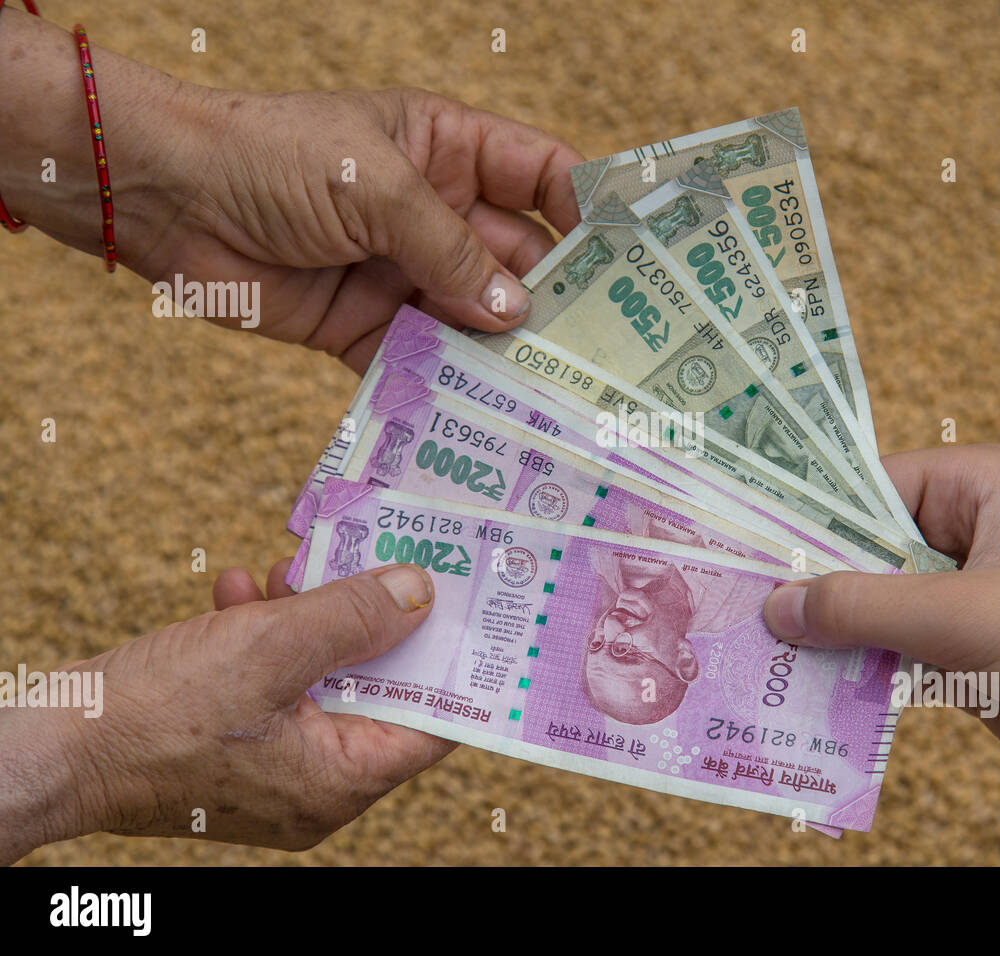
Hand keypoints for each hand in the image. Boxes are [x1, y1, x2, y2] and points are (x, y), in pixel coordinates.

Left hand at [0, 10, 582, 371]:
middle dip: (556, 302)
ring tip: (557, 394)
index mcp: (447, 150)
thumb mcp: (372, 183)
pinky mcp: (365, 326)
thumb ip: (449, 247)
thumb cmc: (269, 156)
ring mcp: (403, 271)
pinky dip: (448, 386)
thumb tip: (515, 313)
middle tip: (603, 354)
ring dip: (507, 353)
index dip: (588, 212)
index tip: (631, 264)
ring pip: (476, 317)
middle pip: (517, 259)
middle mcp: (435, 212)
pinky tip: (484, 414)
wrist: (163, 199)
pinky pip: (422, 359)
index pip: (541, 175)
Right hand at [0, 560, 451, 863]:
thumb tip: (421, 593)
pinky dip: (264, 635)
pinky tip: (244, 591)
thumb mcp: (272, 648)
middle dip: (370, 621)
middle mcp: (317, 783)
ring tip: (297, 567)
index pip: (432, 724)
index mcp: (342, 778)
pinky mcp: (235, 743)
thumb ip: (355, 616)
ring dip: (310, 616)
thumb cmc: (158, 714)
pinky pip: (273, 684)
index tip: (468, 609)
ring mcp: (274, 766)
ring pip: (320, 678)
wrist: (53, 744)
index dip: (451, 663)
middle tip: (381, 561)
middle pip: (376, 691)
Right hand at [763, 444, 999, 861]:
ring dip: (821, 632)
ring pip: (868, 605)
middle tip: (728, 602)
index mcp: (972, 487)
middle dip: (805, 581)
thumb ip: (864, 608)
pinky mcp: (957, 654)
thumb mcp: (965, 615)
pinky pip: (885, 652)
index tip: (736, 543)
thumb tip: (775, 606)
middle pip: (859, 548)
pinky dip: (848, 669)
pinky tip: (794, 687)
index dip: (801, 517)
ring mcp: (958, 596)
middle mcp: (960, 534)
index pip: (863, 487)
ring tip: (746, 649)